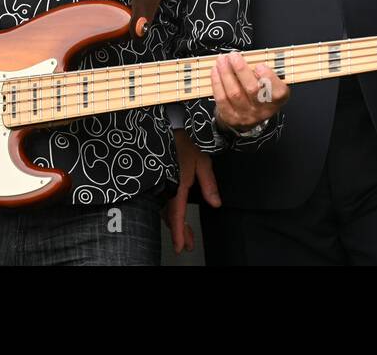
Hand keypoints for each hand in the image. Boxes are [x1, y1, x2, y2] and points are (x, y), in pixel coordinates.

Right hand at [162, 128, 220, 253]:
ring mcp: (162, 187)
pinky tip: (176, 219)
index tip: (181, 246)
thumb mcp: (201, 162)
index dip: (179, 231)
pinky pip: (165, 204)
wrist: (164, 130)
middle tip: (186, 246)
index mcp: (177, 184)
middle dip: (179, 232)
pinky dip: (171, 214)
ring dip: (176, 225)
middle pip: (172, 217)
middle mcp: (167, 188)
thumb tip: (216, 204)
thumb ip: (209, 184)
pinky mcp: (160, 184)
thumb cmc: (183, 145)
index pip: (177, 213)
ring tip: (185, 236)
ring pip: (167, 212)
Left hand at [210, 51, 288, 131]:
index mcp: (277, 100)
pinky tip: (216, 71)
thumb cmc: (259, 93)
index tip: (259, 65)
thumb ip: (263, 72)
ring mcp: (246, 115)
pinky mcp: (231, 117)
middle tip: (233, 56)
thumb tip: (248, 57)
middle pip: (252, 89)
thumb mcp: (269, 84)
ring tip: (222, 60)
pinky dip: (217, 82)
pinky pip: (222, 99)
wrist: (248, 118)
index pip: (277, 92)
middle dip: (241, 70)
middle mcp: (262, 110)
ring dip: (226, 73)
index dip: (268, 78)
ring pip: (234, 93)